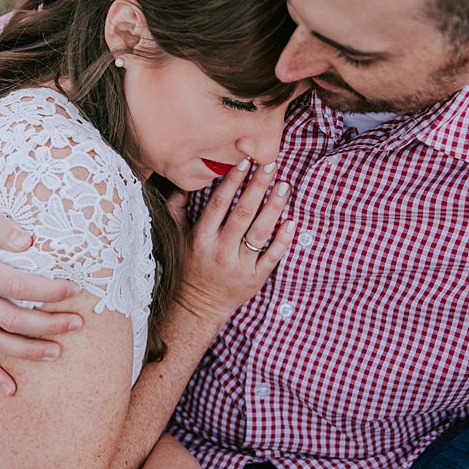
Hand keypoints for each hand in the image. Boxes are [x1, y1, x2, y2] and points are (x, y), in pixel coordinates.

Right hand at [172, 158, 294, 325]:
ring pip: (259, 232)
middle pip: (242, 213)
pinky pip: (272, 257)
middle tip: (270, 164)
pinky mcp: (255, 279)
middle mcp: (220, 250)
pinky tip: (292, 222)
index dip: (231, 182)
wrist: (198, 307)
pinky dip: (283, 240)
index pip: (218, 204)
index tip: (244, 161)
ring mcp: (239, 265)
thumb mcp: (178, 240)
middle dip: (257, 187)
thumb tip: (181, 186)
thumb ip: (177, 211)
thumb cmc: (190, 268)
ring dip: (273, 207)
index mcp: (202, 238)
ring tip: (284, 186)